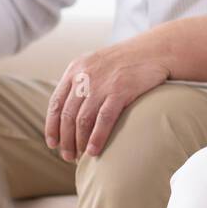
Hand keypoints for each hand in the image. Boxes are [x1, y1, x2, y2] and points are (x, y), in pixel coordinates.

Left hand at [44, 44, 168, 160]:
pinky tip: (94, 151)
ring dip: (78, 142)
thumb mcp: (97, 64)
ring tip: (80, 158)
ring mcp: (102, 83)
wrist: (154, 50)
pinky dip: (96, 138)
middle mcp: (84, 76)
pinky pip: (103, 119)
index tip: (52, 143)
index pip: (56, 103)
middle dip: (65, 140)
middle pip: (67, 115)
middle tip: (68, 157)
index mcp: (75, 69)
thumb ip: (82, 82)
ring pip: (82, 120)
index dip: (52, 126)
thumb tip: (70, 111)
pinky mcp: (120, 90)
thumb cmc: (126, 61)